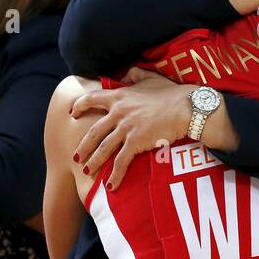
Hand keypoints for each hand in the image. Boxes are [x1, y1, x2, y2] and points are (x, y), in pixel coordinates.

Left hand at [69, 68, 191, 189]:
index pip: (91, 98)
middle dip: (83, 146)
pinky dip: (115, 175)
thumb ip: (136, 75)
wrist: (186, 107)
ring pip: (103, 148)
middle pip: (93, 131)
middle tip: (76, 156)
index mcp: (119, 96)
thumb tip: (128, 73)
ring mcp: (126, 127)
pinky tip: (110, 185)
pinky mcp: (136, 141)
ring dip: (93, 161)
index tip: (72, 113)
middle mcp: (118, 112)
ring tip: (86, 171)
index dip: (79, 106)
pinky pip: (121, 161)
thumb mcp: (150, 78)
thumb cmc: (171, 93)